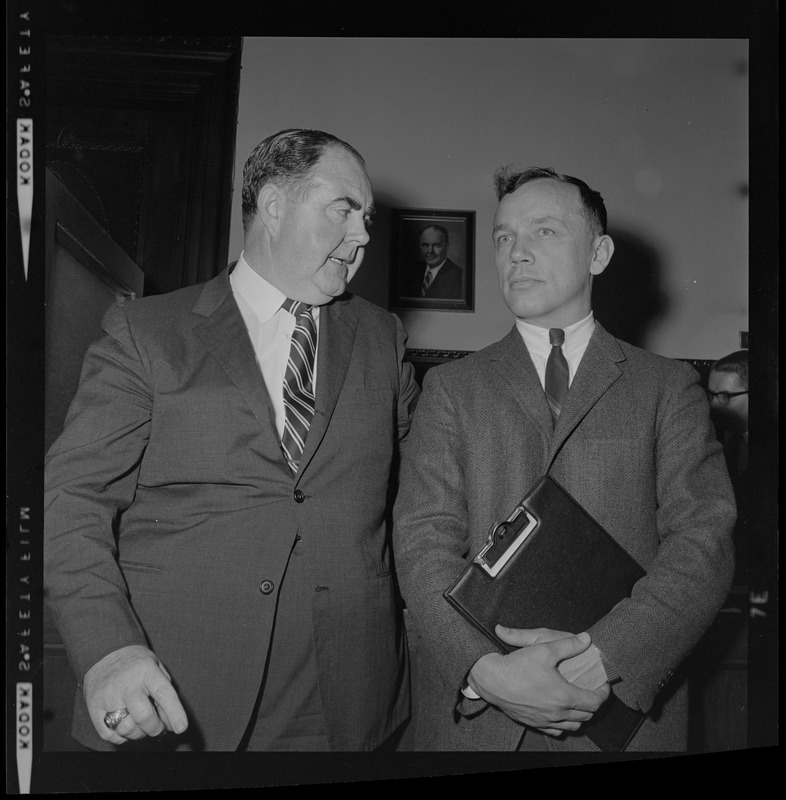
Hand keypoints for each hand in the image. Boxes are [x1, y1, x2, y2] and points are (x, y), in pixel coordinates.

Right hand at [83, 645, 187, 744]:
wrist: (104, 651)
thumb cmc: (136, 664)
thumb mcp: (156, 667)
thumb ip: (165, 692)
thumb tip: (172, 722)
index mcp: (147, 671)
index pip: (163, 693)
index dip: (174, 712)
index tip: (181, 728)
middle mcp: (127, 684)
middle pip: (144, 717)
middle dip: (156, 728)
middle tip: (159, 727)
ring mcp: (109, 696)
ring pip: (126, 729)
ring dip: (138, 734)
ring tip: (141, 725)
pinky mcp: (94, 707)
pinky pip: (108, 734)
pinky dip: (120, 737)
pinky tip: (125, 726)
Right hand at [467, 627, 610, 736]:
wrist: (491, 680)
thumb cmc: (517, 665)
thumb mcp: (544, 648)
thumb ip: (568, 644)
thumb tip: (586, 639)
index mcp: (564, 696)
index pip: (594, 702)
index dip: (603, 693)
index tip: (604, 685)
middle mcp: (557, 713)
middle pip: (586, 716)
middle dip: (594, 704)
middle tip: (593, 691)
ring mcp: (545, 721)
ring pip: (573, 726)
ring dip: (580, 716)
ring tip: (579, 702)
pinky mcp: (534, 723)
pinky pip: (556, 731)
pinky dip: (563, 724)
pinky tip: (560, 714)